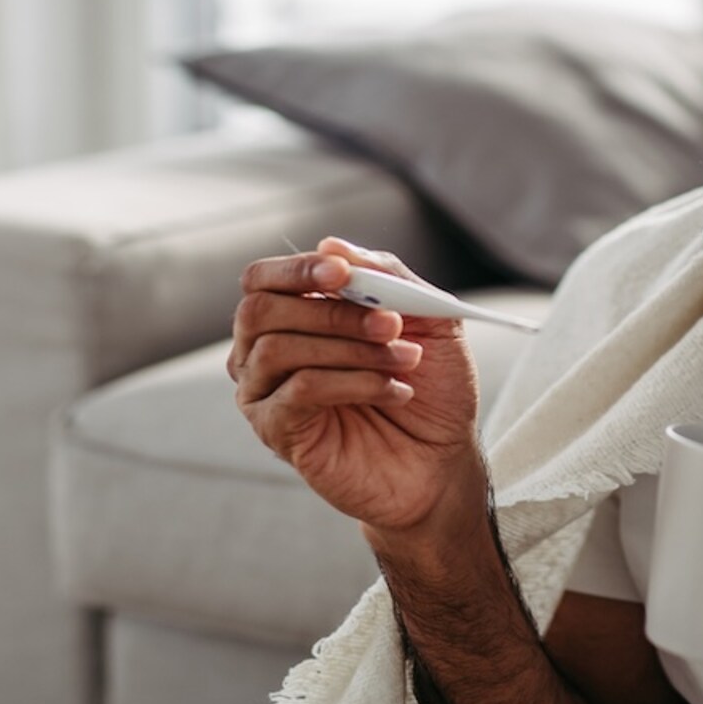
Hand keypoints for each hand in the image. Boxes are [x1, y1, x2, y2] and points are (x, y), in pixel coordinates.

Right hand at [230, 237, 484, 533]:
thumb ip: (386, 275)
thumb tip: (331, 244)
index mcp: (293, 316)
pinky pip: (298, 392)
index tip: (343, 272)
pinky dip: (353, 384)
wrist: (441, 458)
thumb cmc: (429, 384)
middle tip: (391, 323)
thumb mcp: (428, 317)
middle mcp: (264, 351)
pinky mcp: (277, 432)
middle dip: (330, 311)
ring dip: (351, 348)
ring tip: (404, 359)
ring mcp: (264, 394)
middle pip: (260, 310)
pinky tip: (395, 391)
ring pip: (278, 349)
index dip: (297, 269)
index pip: (262, 279)